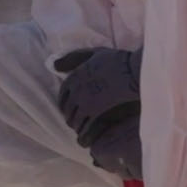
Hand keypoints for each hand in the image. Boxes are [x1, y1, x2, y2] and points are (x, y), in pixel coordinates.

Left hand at [55, 47, 143, 178]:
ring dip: (75, 124)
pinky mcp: (95, 112)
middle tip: (73, 120)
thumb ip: (72, 58)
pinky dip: (84, 130)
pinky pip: (84, 124)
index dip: (64, 102)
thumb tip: (53, 65)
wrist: (132, 71)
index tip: (67, 107)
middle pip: (67, 108)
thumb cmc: (116, 61)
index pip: (63, 94)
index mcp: (73, 77)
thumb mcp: (91, 54)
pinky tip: (87, 132)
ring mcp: (84, 102)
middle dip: (69, 115)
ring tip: (79, 128)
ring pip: (74, 118)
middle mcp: (75, 90)